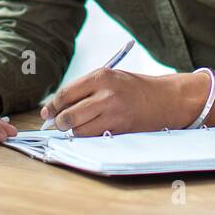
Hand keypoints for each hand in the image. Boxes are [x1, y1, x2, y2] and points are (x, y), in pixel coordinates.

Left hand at [39, 69, 204, 134]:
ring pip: (79, 130)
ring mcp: (114, 113)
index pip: (65, 94)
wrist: (166, 98)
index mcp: (101, 77)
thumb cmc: (134, 87)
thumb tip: (57, 107)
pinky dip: (89, 137)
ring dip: (75, 131)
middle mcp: (106, 94)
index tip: (48, 112)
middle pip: (69, 115)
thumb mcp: (110, 77)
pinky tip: (94, 130)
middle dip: (60, 122)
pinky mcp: (121, 129)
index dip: (53, 106)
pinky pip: (94, 137)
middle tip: (60, 123)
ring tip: (80, 126)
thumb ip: (85, 89)